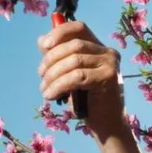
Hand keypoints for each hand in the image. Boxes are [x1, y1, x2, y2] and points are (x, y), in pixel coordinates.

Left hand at [37, 20, 126, 139]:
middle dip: (51, 59)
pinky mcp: (108, 78)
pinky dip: (59, 86)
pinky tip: (51, 95)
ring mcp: (110, 64)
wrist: (106, 124)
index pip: (78, 27)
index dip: (59, 32)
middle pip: (73, 45)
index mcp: (98, 47)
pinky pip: (77, 77)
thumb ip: (59, 58)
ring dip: (53, 75)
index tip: (43, 46)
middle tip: (41, 76)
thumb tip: (42, 41)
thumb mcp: (70, 75)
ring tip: (44, 89)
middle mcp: (107, 52)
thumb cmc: (86, 100)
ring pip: (73, 61)